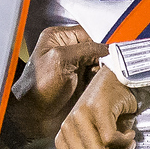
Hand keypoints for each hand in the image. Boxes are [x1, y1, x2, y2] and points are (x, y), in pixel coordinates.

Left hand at [0, 26, 106, 148]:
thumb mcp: (61, 60)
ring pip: (100, 64)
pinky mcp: (81, 83)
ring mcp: (75, 68)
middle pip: (97, 48)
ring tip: (111, 77)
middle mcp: (68, 50)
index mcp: (58, 38)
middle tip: (116, 66)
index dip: (103, 41)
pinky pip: (99, 78)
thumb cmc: (37, 87)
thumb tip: (108, 47)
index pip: (88, 33)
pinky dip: (105, 81)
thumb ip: (85, 49)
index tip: (117, 50)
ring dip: (107, 70)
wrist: (32, 116)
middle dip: (106, 57)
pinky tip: (109, 85)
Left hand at [55, 66, 139, 148]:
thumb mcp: (97, 144)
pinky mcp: (96, 109)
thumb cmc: (110, 115)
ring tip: (128, 143)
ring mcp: (79, 117)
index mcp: (63, 141)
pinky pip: (112, 140)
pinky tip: (129, 131)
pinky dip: (126, 142)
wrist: (120, 82)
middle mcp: (67, 129)